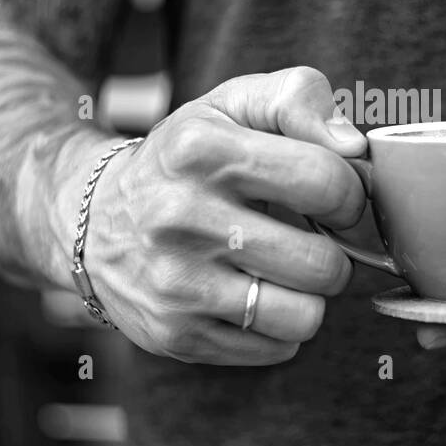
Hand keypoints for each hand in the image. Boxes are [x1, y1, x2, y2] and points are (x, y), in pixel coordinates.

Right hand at [79, 67, 366, 364]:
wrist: (93, 220)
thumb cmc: (185, 159)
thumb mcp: (230, 105)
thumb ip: (298, 98)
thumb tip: (352, 145)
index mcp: (202, 151)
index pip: (326, 183)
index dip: (349, 194)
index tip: (333, 197)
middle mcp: (182, 217)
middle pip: (323, 263)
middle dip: (334, 252)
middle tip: (310, 238)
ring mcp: (176, 283)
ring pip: (305, 315)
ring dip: (310, 296)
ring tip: (285, 270)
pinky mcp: (176, 334)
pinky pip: (276, 347)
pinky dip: (280, 325)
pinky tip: (253, 294)